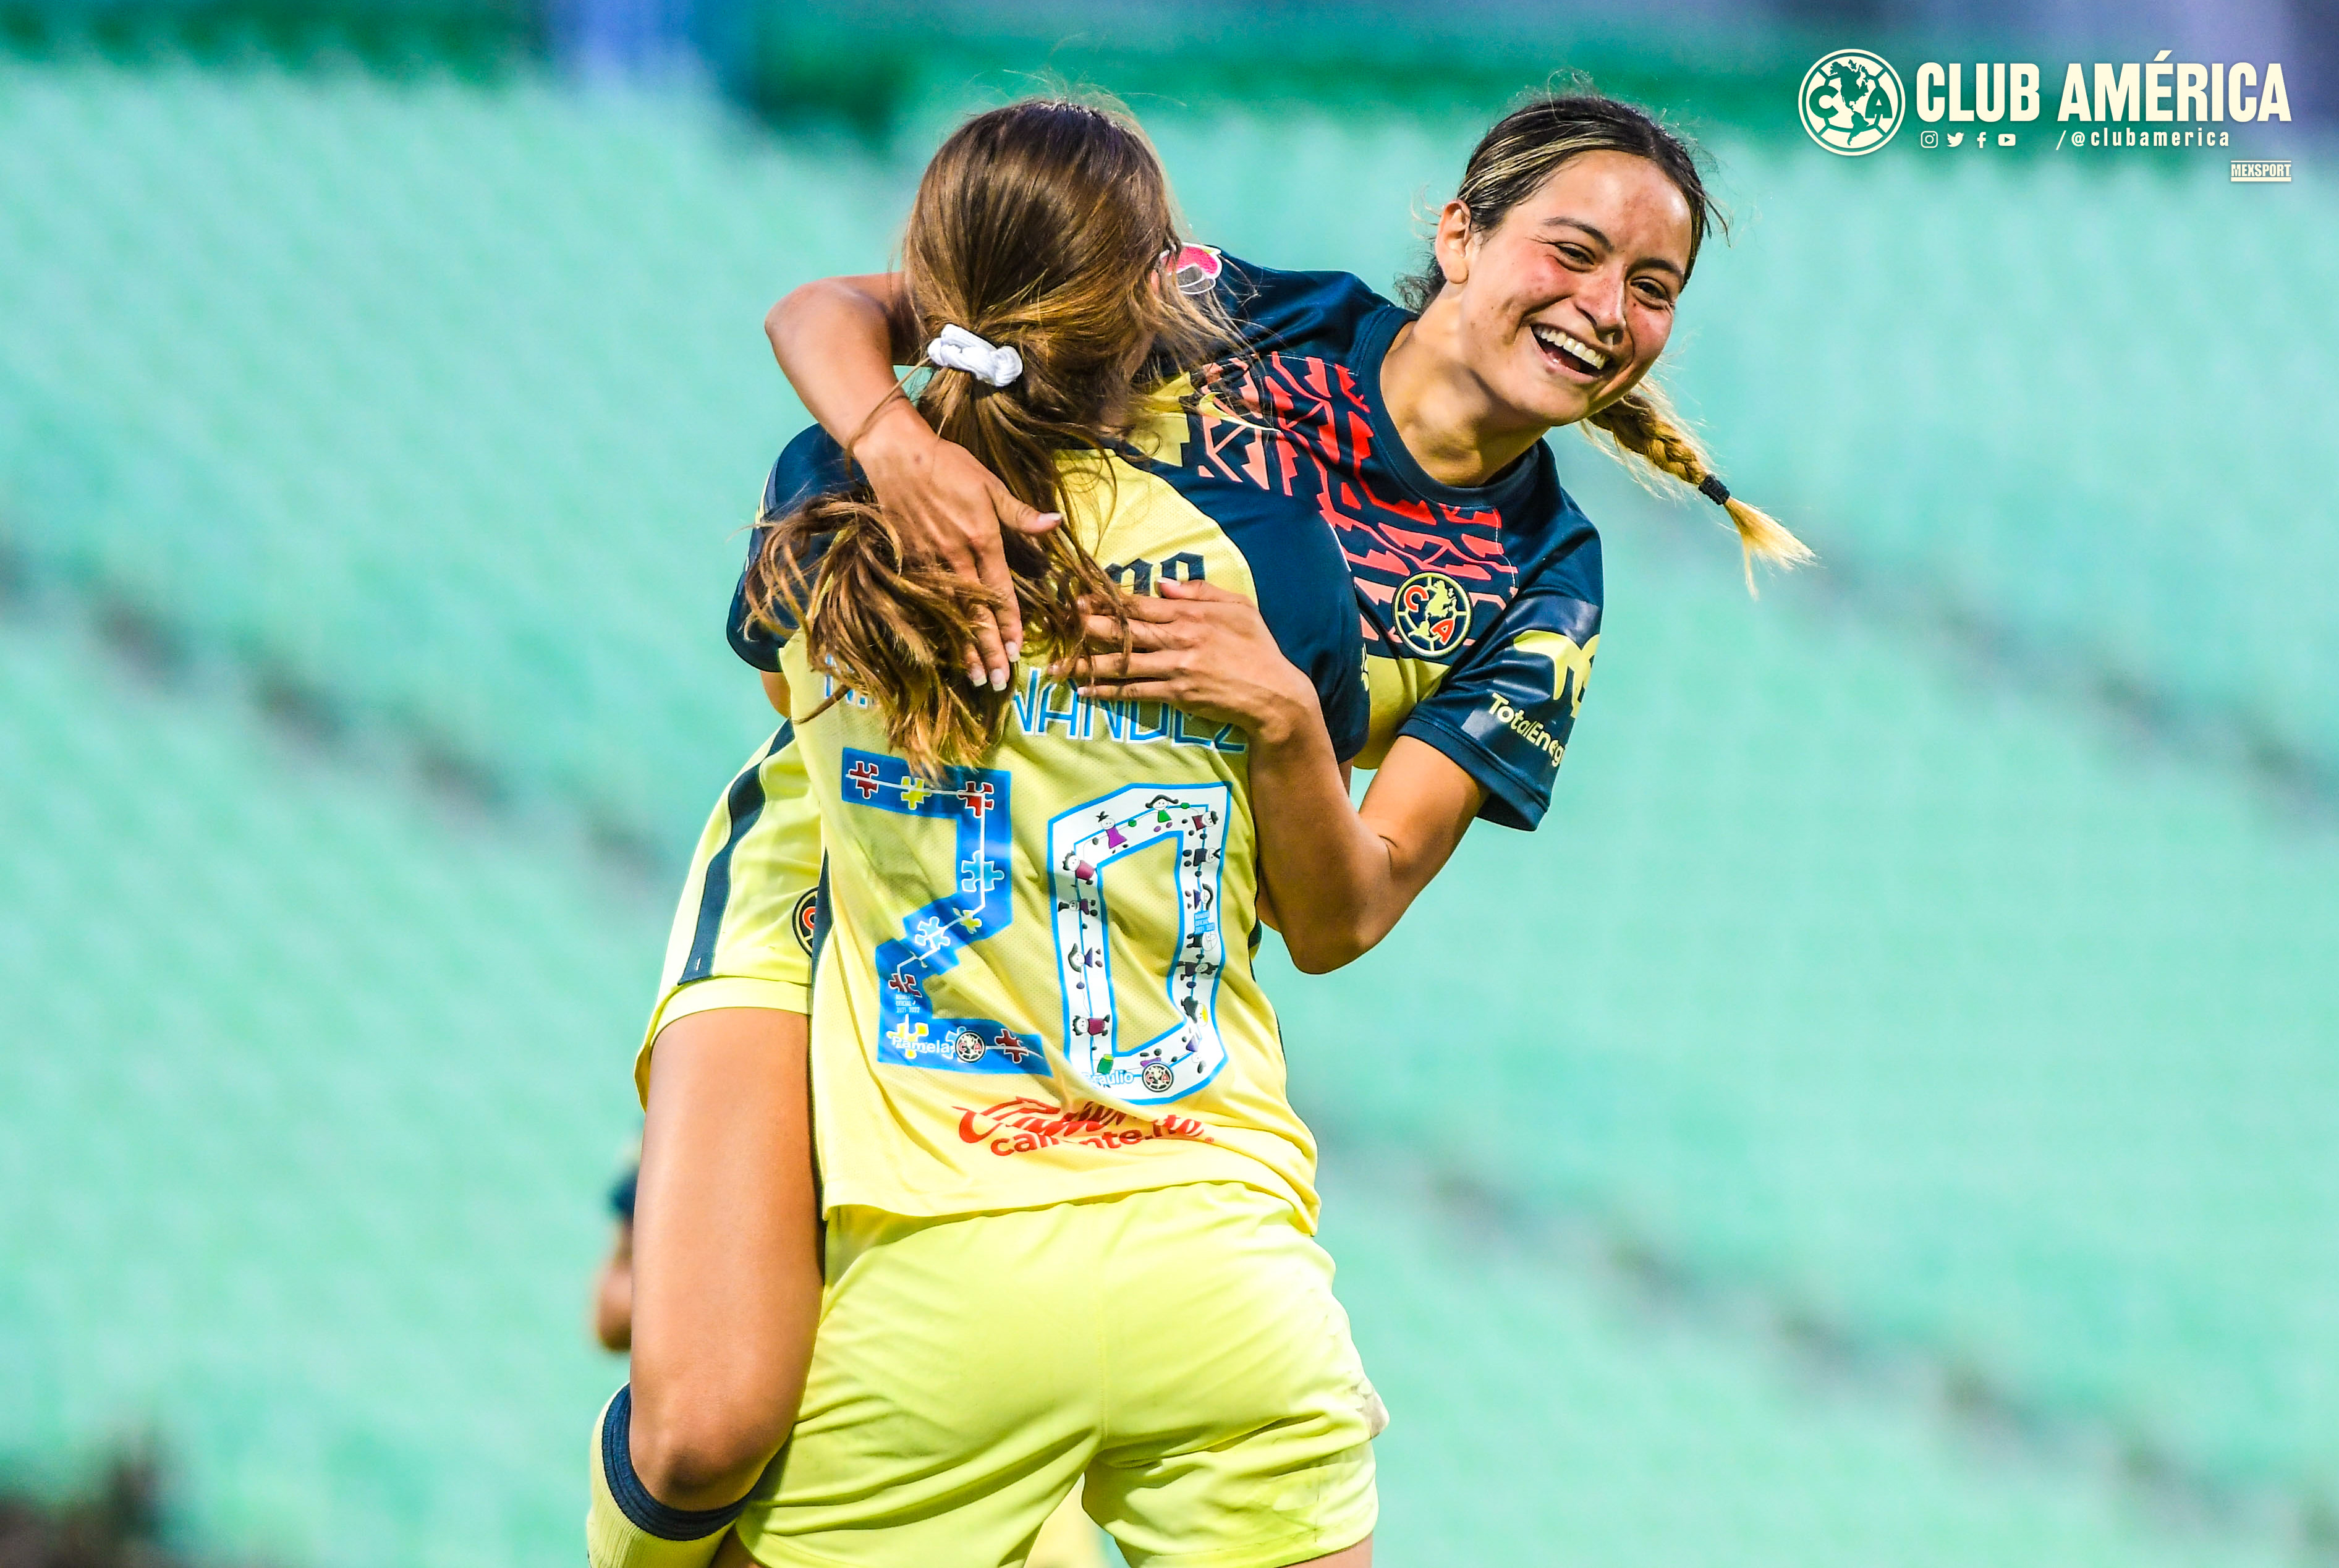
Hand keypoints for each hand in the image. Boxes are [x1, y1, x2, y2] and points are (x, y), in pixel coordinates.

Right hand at [856, 405, 1059, 689]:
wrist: (896, 455)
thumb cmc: (948, 465)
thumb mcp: (990, 484)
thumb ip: (1020, 513)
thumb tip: (1055, 524)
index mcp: (981, 540)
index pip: (1000, 592)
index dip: (1009, 624)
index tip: (1017, 651)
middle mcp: (956, 557)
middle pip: (976, 613)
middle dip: (989, 650)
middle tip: (1000, 682)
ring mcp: (929, 562)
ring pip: (951, 614)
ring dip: (964, 648)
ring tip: (976, 677)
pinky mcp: (908, 561)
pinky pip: (926, 602)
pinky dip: (936, 627)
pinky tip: (943, 648)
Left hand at [1053, 578, 1321, 745]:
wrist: (1274, 694)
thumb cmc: (1258, 648)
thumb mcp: (1239, 608)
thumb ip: (1201, 592)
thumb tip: (1164, 585)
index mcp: (1190, 614)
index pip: (1140, 605)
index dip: (1107, 601)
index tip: (1080, 597)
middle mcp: (1179, 638)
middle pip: (1124, 631)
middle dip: (1088, 626)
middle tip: (1060, 624)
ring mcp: (1176, 668)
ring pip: (1123, 663)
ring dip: (1088, 665)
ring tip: (1058, 667)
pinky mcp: (1177, 694)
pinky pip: (1136, 692)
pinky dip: (1109, 692)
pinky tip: (1086, 692)